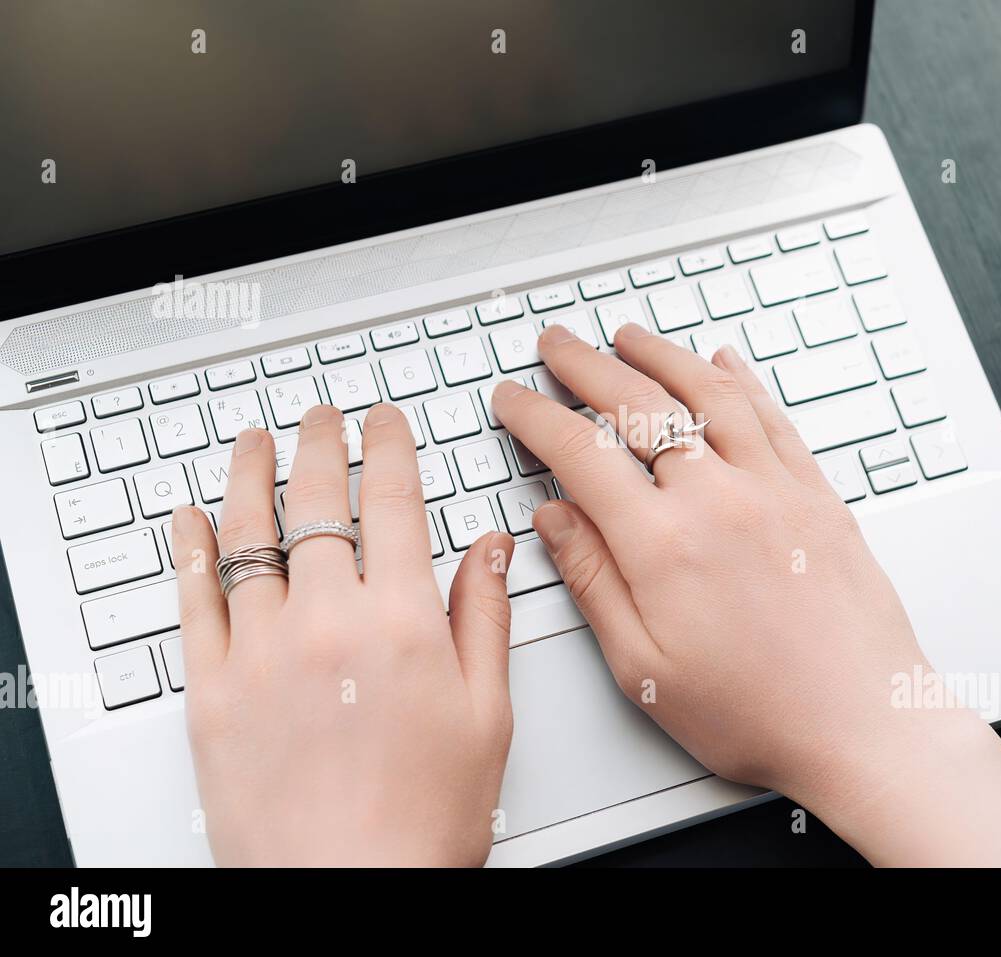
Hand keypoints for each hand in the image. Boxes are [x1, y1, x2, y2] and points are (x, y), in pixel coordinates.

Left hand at [174, 403, 515, 866]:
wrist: (349, 893)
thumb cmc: (424, 820)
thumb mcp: (487, 714)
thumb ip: (486, 618)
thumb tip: (492, 548)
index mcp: (404, 622)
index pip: (394, 502)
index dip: (389, 447)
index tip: (383, 422)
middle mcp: (328, 622)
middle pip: (318, 504)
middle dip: (320, 444)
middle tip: (320, 417)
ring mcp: (261, 652)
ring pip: (249, 536)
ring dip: (251, 476)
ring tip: (254, 441)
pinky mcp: (212, 691)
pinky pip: (193, 601)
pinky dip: (190, 550)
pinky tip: (189, 520)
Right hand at [495, 323, 1000, 865]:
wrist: (864, 723)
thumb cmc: (758, 712)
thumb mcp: (645, 667)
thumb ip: (593, 582)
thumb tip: (552, 521)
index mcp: (663, 545)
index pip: (580, 452)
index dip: (536, 416)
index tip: (513, 398)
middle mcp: (719, 499)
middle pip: (639, 405)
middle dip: (586, 366)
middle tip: (556, 343)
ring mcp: (774, 488)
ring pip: (708, 394)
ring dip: (661, 355)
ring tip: (627, 335)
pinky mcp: (817, 494)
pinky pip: (771, 416)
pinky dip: (740, 381)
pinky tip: (722, 363)